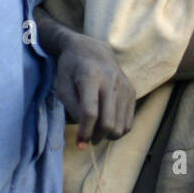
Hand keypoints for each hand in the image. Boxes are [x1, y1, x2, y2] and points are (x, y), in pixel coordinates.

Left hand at [53, 30, 135, 144]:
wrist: (92, 50)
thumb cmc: (71, 69)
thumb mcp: (62, 85)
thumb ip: (72, 107)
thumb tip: (85, 130)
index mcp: (90, 77)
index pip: (90, 112)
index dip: (85, 131)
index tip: (80, 143)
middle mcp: (111, 81)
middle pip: (108, 122)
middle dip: (97, 137)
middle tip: (88, 139)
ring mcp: (124, 86)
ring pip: (121, 125)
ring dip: (108, 136)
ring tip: (97, 133)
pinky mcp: (131, 91)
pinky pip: (129, 121)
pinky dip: (119, 130)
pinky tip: (108, 126)